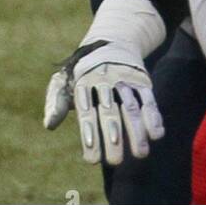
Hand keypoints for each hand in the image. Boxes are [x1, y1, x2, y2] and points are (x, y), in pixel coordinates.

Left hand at [44, 41, 163, 164]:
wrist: (112, 41)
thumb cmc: (83, 72)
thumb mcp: (65, 81)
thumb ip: (55, 102)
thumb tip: (49, 125)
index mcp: (83, 82)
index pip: (86, 110)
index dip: (90, 132)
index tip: (93, 158)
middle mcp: (105, 80)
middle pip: (110, 111)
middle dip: (113, 137)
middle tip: (116, 162)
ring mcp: (124, 80)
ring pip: (131, 106)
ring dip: (136, 131)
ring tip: (140, 154)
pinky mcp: (141, 80)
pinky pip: (148, 98)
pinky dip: (153, 116)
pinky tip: (156, 135)